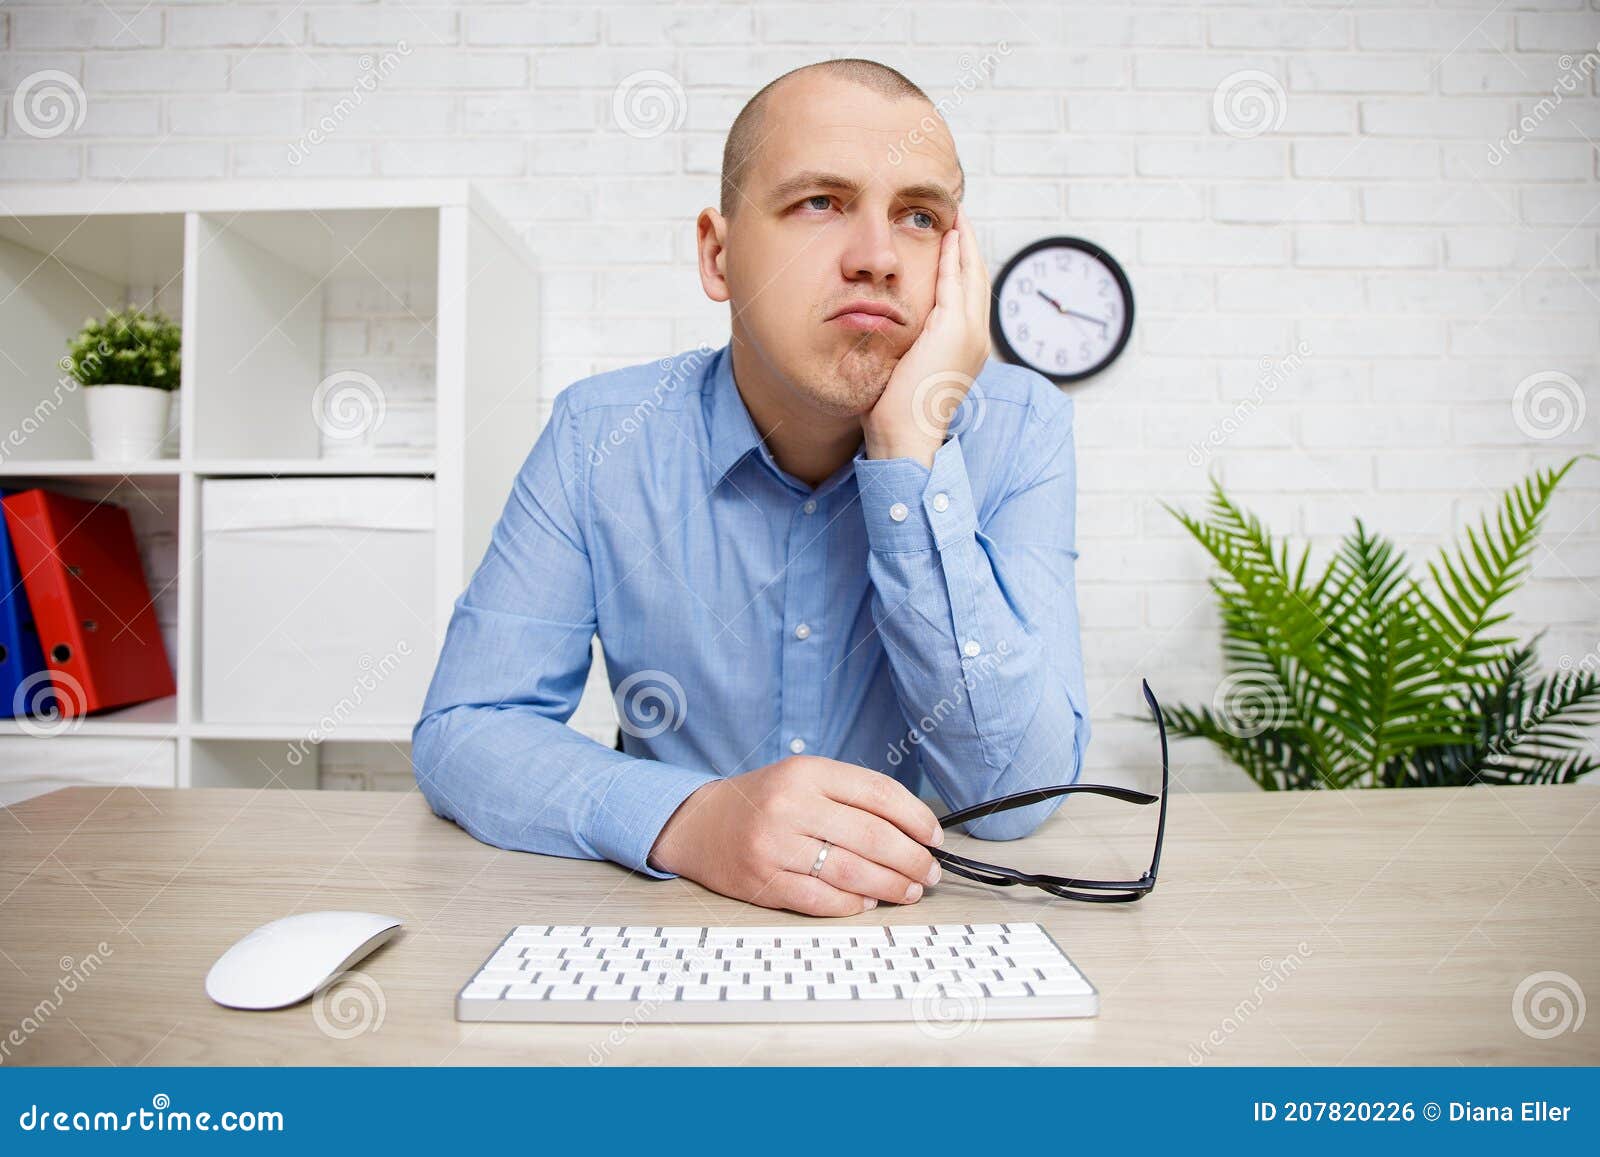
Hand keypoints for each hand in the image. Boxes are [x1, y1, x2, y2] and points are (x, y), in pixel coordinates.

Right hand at [647, 756, 944, 916]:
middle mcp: (791, 805)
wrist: (698, 824)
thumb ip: (851, 797)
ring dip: (892, 886)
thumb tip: (913, 832)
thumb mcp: (803, 779)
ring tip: (909, 890)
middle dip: (913, 859)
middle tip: (930, 872)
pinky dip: (853, 904)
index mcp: (807, 772)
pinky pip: (821, 899)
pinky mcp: (763, 881)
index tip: (935, 837)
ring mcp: (774, 845)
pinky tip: (868, 901)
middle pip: (873, 836)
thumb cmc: (763, 802)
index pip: (879, 793)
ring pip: (853, 872)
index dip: (917, 819)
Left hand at [861, 205, 990, 467]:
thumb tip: (887, 332)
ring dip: (965, 242)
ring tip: (958, 216)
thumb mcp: (904, 370)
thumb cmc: (896, 414)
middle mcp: (975, 338)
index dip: (963, 267)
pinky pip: (956, 281)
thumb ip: (905, 346)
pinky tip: (950, 234)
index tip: (953, 243)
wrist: (905, 437)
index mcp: (965, 348)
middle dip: (970, 247)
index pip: (968, 297)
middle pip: (978, 280)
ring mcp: (968, 333)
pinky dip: (955, 255)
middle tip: (960, 217)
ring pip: (972, 275)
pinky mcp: (953, 329)